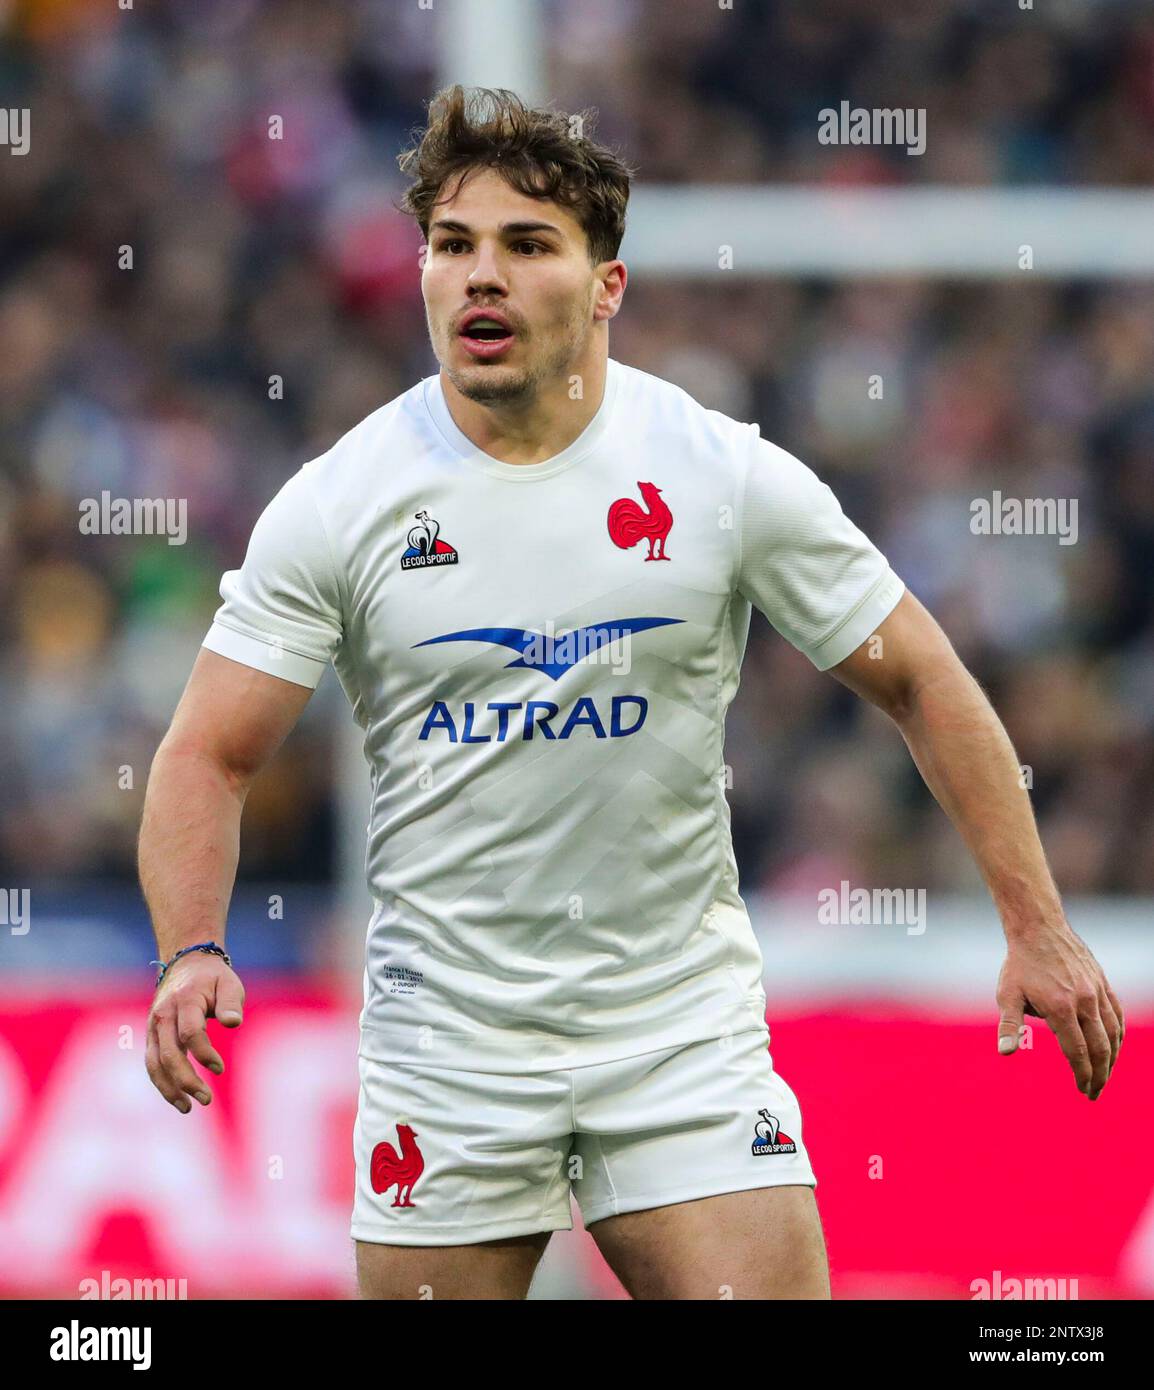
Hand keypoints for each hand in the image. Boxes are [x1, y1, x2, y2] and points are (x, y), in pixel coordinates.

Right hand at [145, 952, 244, 1113]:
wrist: (184, 962)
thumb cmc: (213, 977)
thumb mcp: (229, 982)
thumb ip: (231, 1002)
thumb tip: (233, 1023)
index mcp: (185, 1000)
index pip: (190, 1033)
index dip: (204, 1053)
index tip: (220, 1069)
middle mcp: (164, 1015)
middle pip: (168, 1054)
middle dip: (186, 1080)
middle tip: (206, 1099)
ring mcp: (153, 1026)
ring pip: (154, 1063)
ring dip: (169, 1088)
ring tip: (188, 1108)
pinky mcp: (151, 1035)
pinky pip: (151, 1063)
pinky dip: (162, 1083)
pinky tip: (178, 1098)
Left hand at [995, 922, 1123, 1099]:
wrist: (1038, 928)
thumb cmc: (1019, 964)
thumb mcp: (1007, 994)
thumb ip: (1009, 1025)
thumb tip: (1005, 1053)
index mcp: (1061, 1008)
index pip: (1078, 1052)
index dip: (1082, 1074)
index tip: (1083, 1090)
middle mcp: (1084, 1002)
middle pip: (1100, 1048)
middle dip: (1100, 1075)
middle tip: (1094, 1092)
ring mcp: (1097, 992)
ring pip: (1113, 1034)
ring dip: (1111, 1059)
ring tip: (1104, 1075)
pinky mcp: (1103, 983)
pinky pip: (1116, 1015)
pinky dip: (1117, 1036)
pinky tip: (1113, 1048)